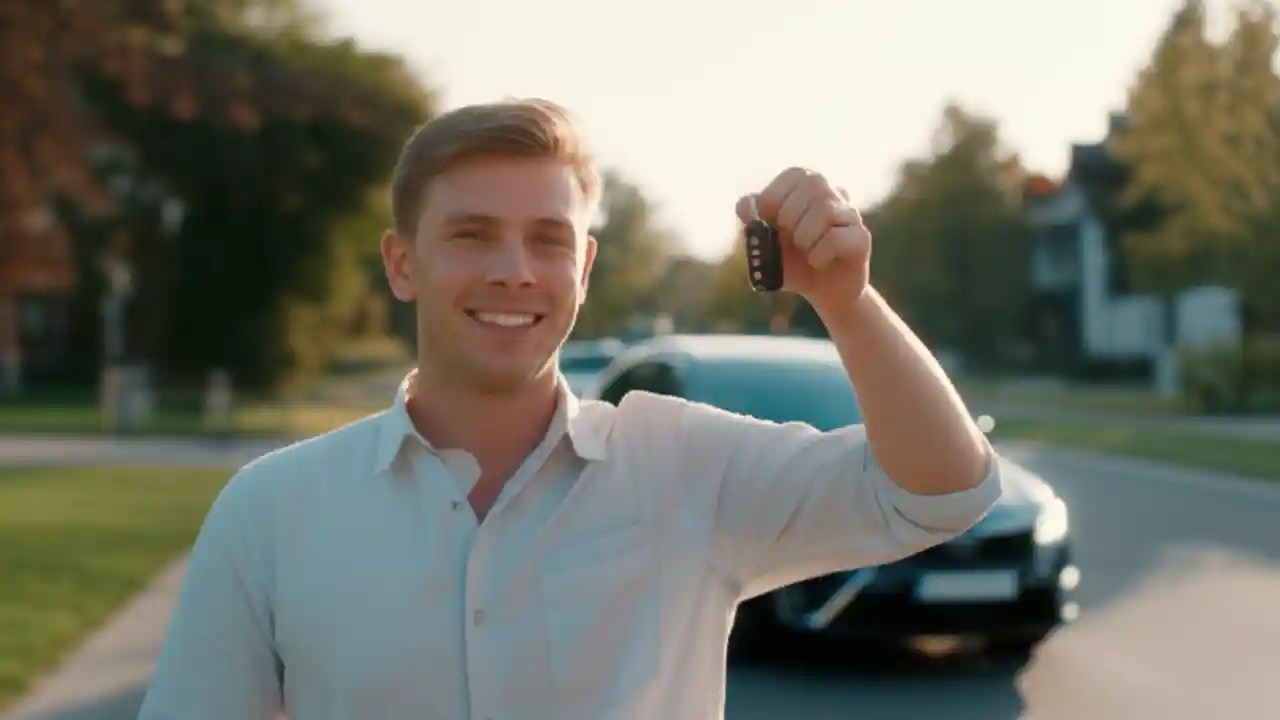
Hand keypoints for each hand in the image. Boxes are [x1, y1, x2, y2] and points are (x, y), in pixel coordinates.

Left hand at [735, 167, 871, 306]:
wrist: (824, 293)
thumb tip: (748, 206)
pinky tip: (817, 262)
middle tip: (788, 236)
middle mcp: (835, 196)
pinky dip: (819, 253)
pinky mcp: (861, 239)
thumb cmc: (795, 262)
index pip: (796, 173)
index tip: (769, 218)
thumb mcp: (765, 243)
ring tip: (805, 250)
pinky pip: (837, 238)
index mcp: (810, 190)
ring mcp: (851, 216)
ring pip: (826, 209)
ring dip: (805, 235)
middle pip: (815, 183)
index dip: (776, 194)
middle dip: (791, 213)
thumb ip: (752, 220)